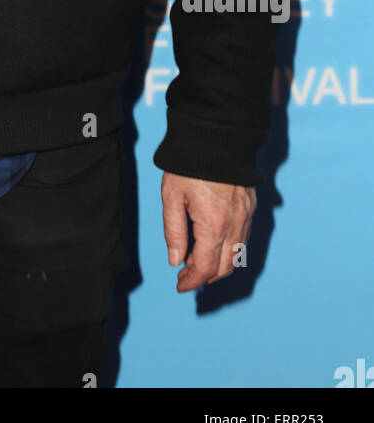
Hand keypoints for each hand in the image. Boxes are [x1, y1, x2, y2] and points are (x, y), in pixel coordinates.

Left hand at [161, 172, 254, 292]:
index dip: (192, 281)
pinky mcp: (251, 207)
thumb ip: (174, 231)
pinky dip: (229, 250)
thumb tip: (175, 260)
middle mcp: (235, 225)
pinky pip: (243, 239)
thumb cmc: (188, 165)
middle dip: (205, 277)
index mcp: (213, 225)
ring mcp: (246, 216)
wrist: (217, 136)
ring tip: (195, 259)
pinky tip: (212, 242)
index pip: (205, 268)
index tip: (180, 286)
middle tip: (185, 275)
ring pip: (237, 255)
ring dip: (218, 265)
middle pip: (224, 267)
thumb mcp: (172, 196)